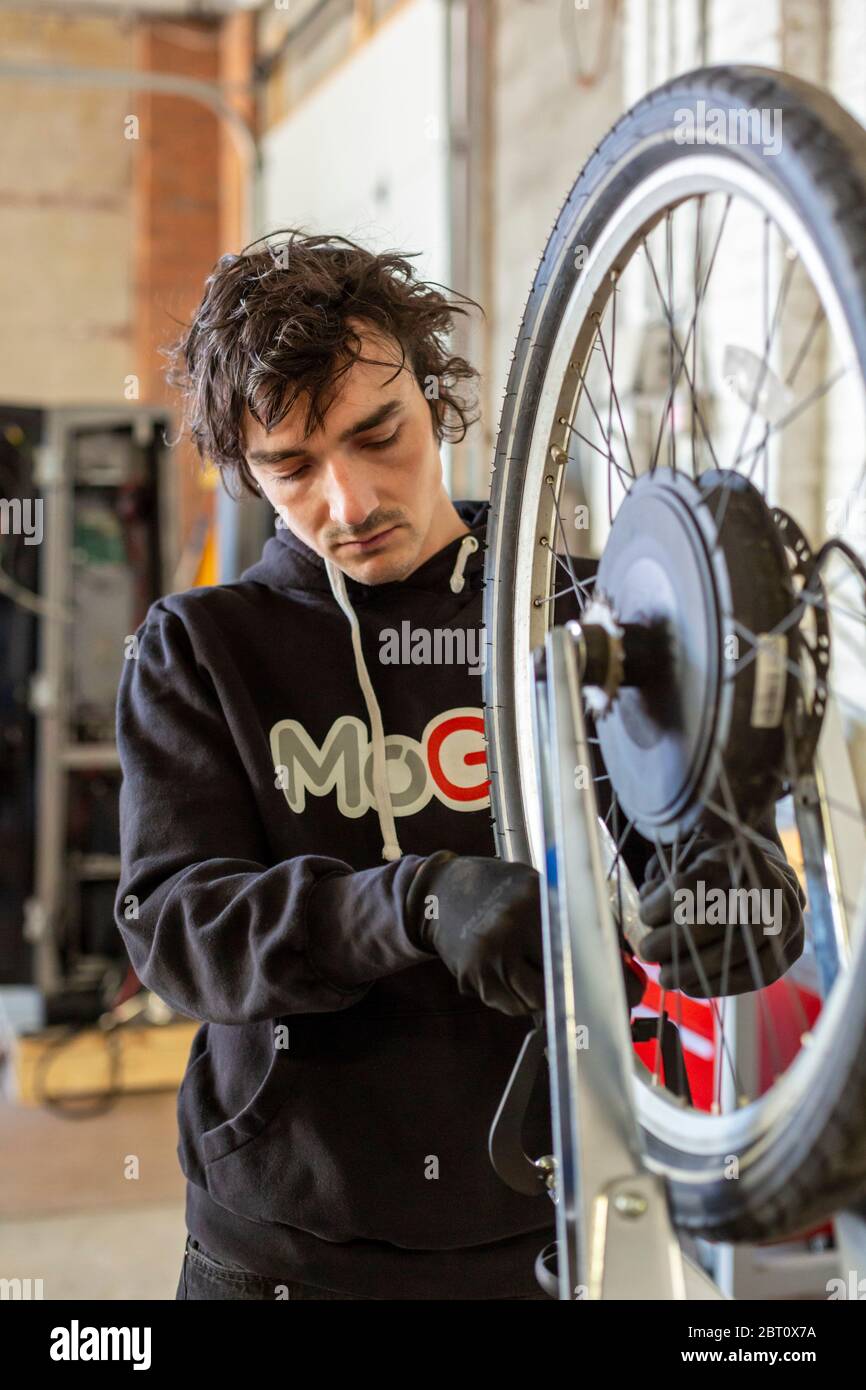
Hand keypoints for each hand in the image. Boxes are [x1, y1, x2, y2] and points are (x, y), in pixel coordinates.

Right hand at [407, 852, 645, 1017]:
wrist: (440, 893)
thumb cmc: (498, 887)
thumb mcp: (537, 886)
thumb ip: (574, 916)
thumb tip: (617, 957)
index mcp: (534, 900)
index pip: (582, 945)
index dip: (609, 976)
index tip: (630, 993)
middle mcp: (511, 928)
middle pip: (563, 981)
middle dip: (585, 997)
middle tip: (602, 1004)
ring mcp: (489, 956)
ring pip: (537, 1000)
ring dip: (551, 999)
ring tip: (548, 978)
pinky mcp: (473, 978)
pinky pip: (512, 1005)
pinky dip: (523, 1000)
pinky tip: (518, 977)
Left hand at [636, 829, 804, 997]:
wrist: (774, 879)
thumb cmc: (722, 869)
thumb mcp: (693, 854)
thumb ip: (665, 868)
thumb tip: (647, 893)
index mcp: (736, 856)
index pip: (688, 886)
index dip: (660, 904)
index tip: (644, 915)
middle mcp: (764, 887)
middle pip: (709, 923)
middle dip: (670, 942)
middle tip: (647, 951)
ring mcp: (783, 919)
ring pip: (730, 954)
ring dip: (690, 971)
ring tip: (666, 976)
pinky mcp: (789, 949)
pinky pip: (751, 975)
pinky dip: (716, 985)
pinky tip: (691, 986)